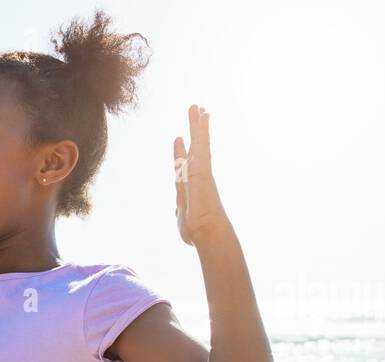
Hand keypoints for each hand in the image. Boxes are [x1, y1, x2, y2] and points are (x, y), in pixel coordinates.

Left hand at [174, 104, 229, 246]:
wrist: (206, 231)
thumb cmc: (196, 230)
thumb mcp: (182, 217)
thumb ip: (180, 209)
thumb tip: (177, 210)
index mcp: (188, 184)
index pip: (183, 163)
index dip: (180, 151)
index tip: (178, 138)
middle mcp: (196, 174)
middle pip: (194, 147)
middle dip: (193, 130)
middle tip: (194, 112)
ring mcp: (200, 169)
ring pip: (199, 142)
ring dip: (198, 124)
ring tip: (197, 107)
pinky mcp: (204, 166)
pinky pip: (202, 143)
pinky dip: (202, 129)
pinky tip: (203, 116)